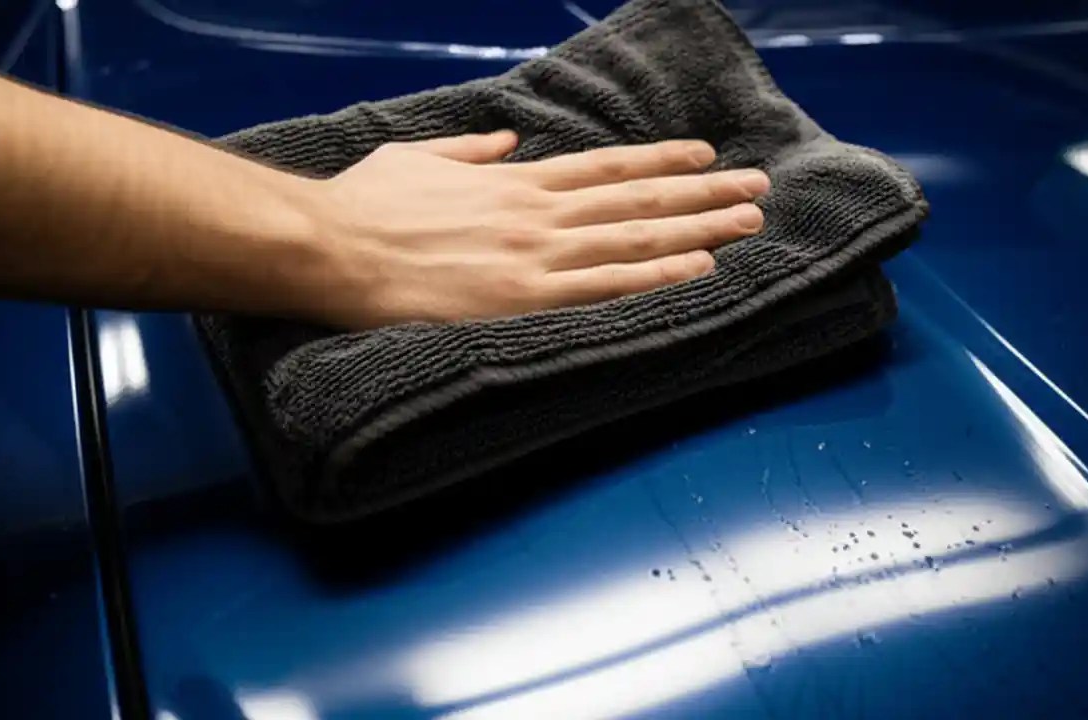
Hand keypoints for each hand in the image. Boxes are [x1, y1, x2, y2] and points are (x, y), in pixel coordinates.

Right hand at [300, 130, 768, 328]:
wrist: (331, 248)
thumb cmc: (365, 206)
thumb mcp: (418, 159)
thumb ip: (470, 150)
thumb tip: (506, 140)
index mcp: (514, 182)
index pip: (606, 168)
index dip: (661, 162)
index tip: (703, 157)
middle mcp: (538, 212)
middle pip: (638, 200)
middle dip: (703, 194)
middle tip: (756, 187)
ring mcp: (536, 255)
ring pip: (636, 238)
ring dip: (699, 229)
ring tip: (749, 223)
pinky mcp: (524, 299)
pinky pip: (606, 287)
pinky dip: (657, 276)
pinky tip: (700, 270)